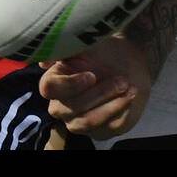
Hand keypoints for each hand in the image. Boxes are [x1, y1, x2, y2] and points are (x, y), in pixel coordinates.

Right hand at [38, 35, 153, 139]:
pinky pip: (108, 127)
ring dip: (111, 104)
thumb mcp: (88, 45)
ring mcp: (78, 121)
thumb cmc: (105, 53)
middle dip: (99, 93)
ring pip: (88, 121)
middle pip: (72, 107)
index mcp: (54, 82)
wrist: (129, 64)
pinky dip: (121, 111)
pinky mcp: (99, 131)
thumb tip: (44, 62)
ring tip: (129, 88)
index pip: (49, 88)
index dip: (70, 84)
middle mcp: (61, 105)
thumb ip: (68, 49)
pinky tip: (131, 97)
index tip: (92, 76)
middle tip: (122, 80)